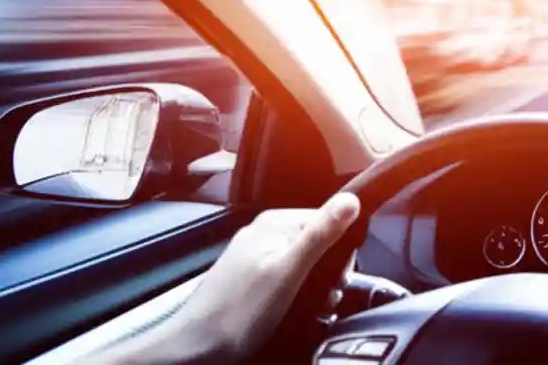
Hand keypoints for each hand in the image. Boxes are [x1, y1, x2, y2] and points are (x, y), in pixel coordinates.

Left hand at [92, 193, 360, 363]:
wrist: (196, 348)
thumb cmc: (238, 314)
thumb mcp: (288, 272)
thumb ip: (320, 234)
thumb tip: (351, 200)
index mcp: (274, 223)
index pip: (329, 222)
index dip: (340, 253)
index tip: (338, 280)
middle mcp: (263, 233)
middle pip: (317, 244)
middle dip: (328, 273)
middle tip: (324, 299)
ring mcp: (254, 255)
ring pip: (303, 263)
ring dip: (314, 287)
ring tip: (309, 308)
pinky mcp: (249, 277)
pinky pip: (286, 276)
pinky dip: (296, 293)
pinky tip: (292, 310)